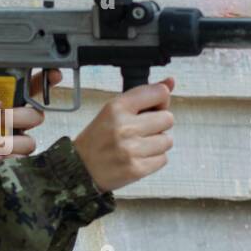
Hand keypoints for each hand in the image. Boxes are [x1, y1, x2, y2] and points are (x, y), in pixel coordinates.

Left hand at [0, 70, 61, 174]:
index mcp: (3, 104)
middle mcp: (13, 123)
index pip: (29, 90)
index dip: (45, 81)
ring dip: (7, 141)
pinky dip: (7, 158)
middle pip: (35, 116)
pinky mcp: (9, 162)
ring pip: (30, 142)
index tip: (53, 75)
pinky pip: (22, 162)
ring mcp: (13, 143)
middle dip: (17, 117)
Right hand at [72, 77, 174, 191]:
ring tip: (138, 146)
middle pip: (168, 119)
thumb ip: (144, 95)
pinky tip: (138, 158)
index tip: (152, 108)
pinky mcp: (136, 169)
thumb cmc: (99, 138)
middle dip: (159, 125)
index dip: (161, 101)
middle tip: (142, 131)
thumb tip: (171, 81)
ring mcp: (130, 149)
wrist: (80, 168)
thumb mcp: (114, 110)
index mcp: (117, 107)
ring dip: (157, 144)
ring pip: (167, 141)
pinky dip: (154, 159)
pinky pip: (163, 159)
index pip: (160, 93)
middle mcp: (124, 127)